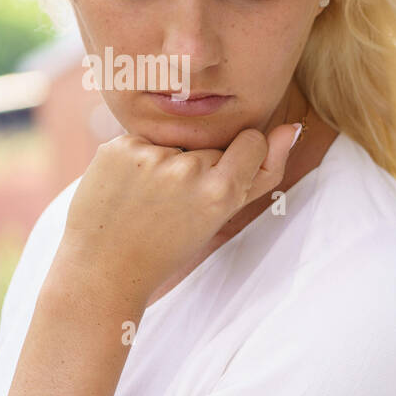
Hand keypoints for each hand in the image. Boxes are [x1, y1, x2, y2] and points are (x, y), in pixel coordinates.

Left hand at [59, 124, 300, 302]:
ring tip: (147, 198)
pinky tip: (126, 188)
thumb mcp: (223, 216)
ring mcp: (150, 156)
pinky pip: (142, 139)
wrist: (104, 268)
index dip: (240, 158)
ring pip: (176, 142)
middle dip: (198, 167)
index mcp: (220, 191)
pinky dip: (136, 159)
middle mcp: (187, 170)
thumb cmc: (170, 246)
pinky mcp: (118, 147)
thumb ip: (264, 173)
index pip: (251, 141)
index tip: (219, 182)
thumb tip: (291, 127)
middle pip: (211, 145)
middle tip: (173, 205)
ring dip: (166, 162)